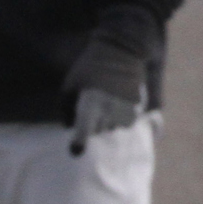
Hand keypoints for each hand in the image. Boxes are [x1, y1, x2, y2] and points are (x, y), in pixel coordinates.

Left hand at [62, 33, 145, 156]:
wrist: (122, 51)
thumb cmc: (89, 68)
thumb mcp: (69, 85)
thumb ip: (66, 110)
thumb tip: (70, 128)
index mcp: (91, 101)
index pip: (84, 127)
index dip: (79, 141)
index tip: (75, 152)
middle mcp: (110, 108)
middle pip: (95, 132)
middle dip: (90, 123)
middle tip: (91, 102)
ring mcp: (125, 110)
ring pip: (109, 129)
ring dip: (104, 120)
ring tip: (105, 98)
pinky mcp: (136, 111)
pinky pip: (122, 124)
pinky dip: (117, 117)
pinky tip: (116, 101)